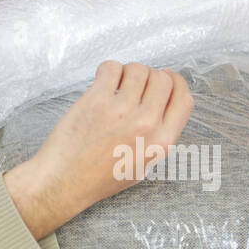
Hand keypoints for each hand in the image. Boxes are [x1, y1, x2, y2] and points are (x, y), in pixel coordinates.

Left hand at [4, 61, 194, 239]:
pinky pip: (111, 67)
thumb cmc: (100, 177)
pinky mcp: (97, 100)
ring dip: (128, 71)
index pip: (184, 99)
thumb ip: (158, 137)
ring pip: (138, 69)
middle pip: (162, 79)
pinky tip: (102, 82)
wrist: (65, 181)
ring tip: (117, 84)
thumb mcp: (143, 164)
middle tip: (135, 83)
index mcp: (162, 141)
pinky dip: (108, 69)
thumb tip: (162, 104)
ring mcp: (121, 110)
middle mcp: (146, 124)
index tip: (167, 77)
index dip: (177, 82)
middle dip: (151, 75)